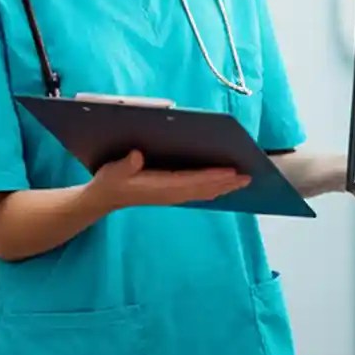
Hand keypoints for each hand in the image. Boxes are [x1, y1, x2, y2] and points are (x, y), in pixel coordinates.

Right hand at [83, 150, 250, 211]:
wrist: (105, 198)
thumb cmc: (110, 182)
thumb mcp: (113, 172)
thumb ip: (124, 165)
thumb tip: (137, 156)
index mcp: (161, 187)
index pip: (193, 181)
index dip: (213, 176)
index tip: (231, 171)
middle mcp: (171, 193)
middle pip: (205, 188)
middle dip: (227, 182)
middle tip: (249, 176)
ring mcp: (173, 195)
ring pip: (205, 192)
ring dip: (225, 186)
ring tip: (245, 181)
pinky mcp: (173, 193)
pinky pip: (199, 192)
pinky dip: (215, 188)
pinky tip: (226, 184)